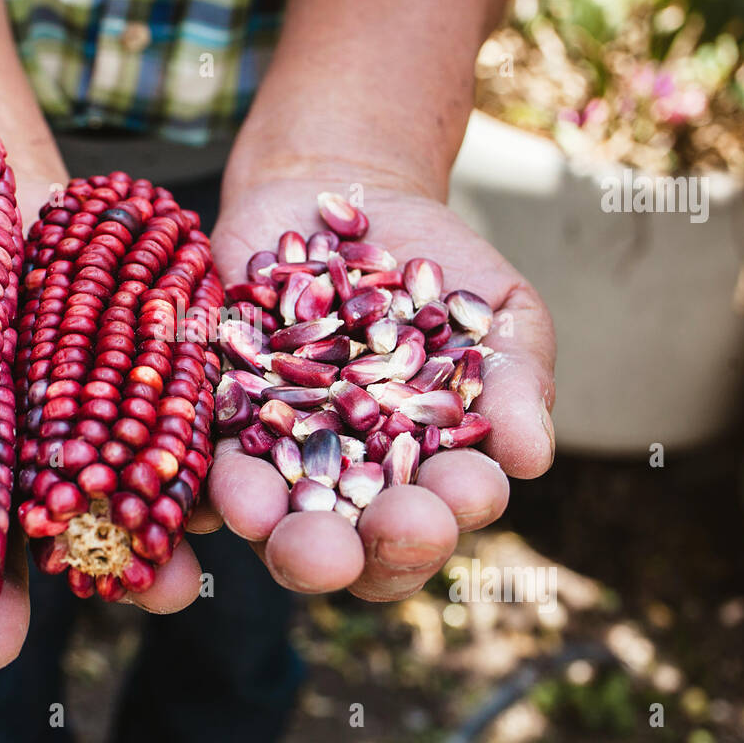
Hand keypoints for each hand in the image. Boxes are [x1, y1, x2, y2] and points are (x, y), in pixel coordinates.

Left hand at [205, 175, 555, 600]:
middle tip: (376, 533)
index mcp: (425, 473)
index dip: (452, 513)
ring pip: (276, 519)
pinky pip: (212, 457)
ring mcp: (278, 455)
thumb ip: (516, 382)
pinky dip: (219, 475)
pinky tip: (229, 481)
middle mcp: (348, 483)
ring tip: (273, 521)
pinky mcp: (218, 418)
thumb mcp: (496, 308)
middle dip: (364, 550)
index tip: (467, 488)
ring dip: (276, 530)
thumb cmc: (438, 264)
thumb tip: (531, 458)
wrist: (339, 192)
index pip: (439, 516)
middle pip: (356, 546)